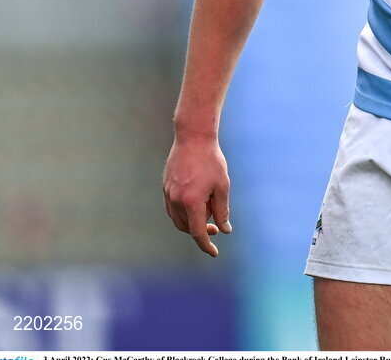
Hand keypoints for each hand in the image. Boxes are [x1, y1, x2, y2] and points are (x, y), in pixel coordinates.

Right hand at [163, 134, 231, 256]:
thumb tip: (224, 229)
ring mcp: (168, 193)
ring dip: (191, 222)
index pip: (197, 232)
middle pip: (186, 227)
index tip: (214, 253)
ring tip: (208, 213)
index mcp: (191, 202)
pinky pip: (172, 208)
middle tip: (217, 227)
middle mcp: (176, 200)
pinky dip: (183, 213)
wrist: (193, 138)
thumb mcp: (222, 185)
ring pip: (178, 219)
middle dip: (201, 231)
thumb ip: (222, 209)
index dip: (206, 245)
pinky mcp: (165, 186)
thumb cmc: (211, 160)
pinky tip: (196, 205)